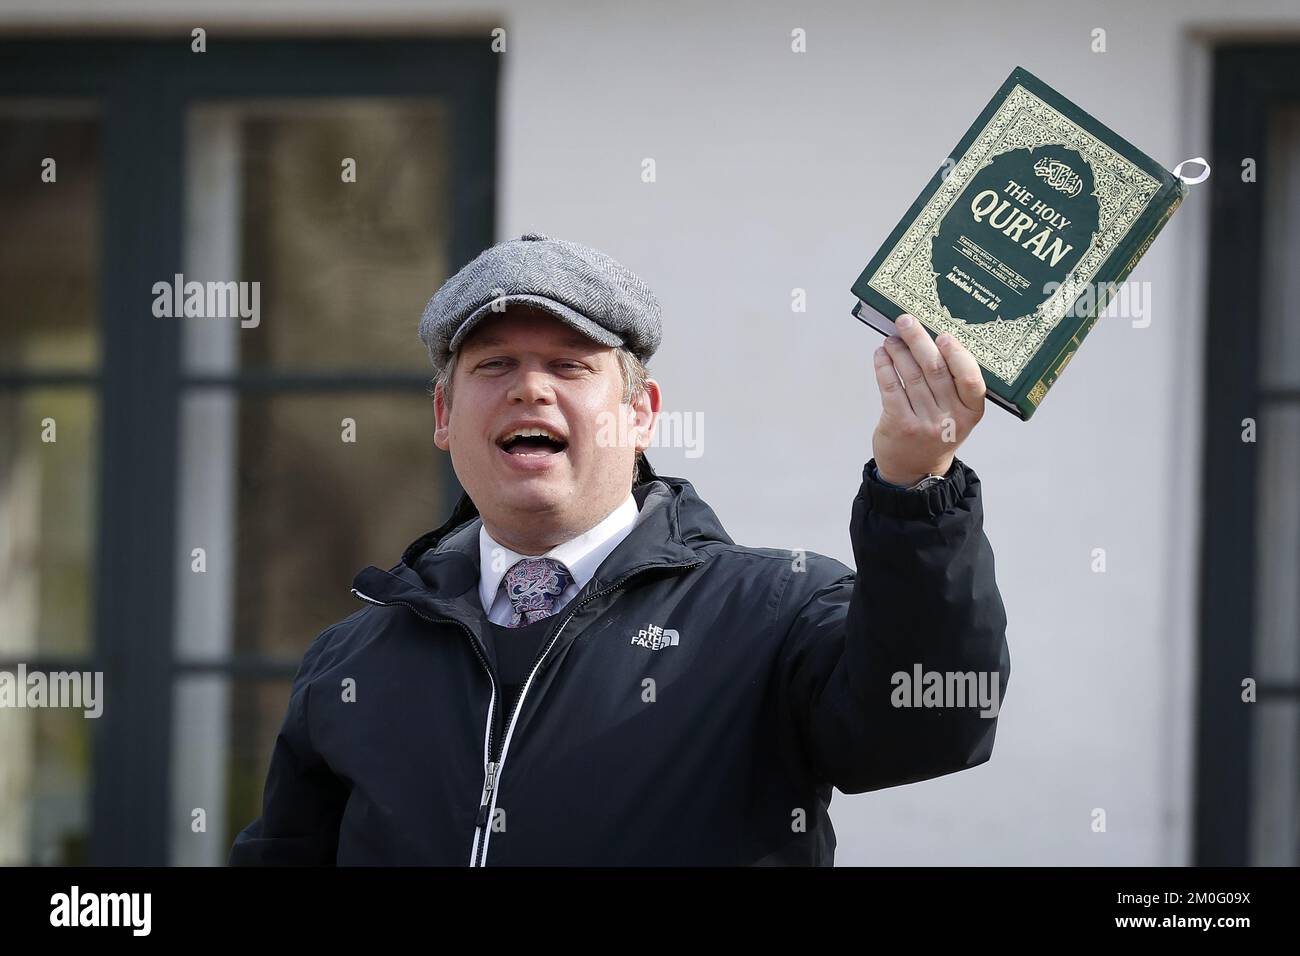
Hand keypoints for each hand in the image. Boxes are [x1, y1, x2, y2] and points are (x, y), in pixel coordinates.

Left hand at [871, 314, 986, 485]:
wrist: (915, 470)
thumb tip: (933, 338)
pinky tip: (881, 355)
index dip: (957, 355)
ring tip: (891, 338)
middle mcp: (950, 418)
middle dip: (918, 340)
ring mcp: (925, 423)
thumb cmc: (937, 431)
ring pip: (910, 375)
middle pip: (935, 370)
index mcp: (972, 412)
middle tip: (905, 321)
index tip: (943, 335)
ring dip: (898, 351)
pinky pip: (890, 387)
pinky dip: (884, 366)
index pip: (971, 380)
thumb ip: (953, 385)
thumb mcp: (957, 415)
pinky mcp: (900, 425)